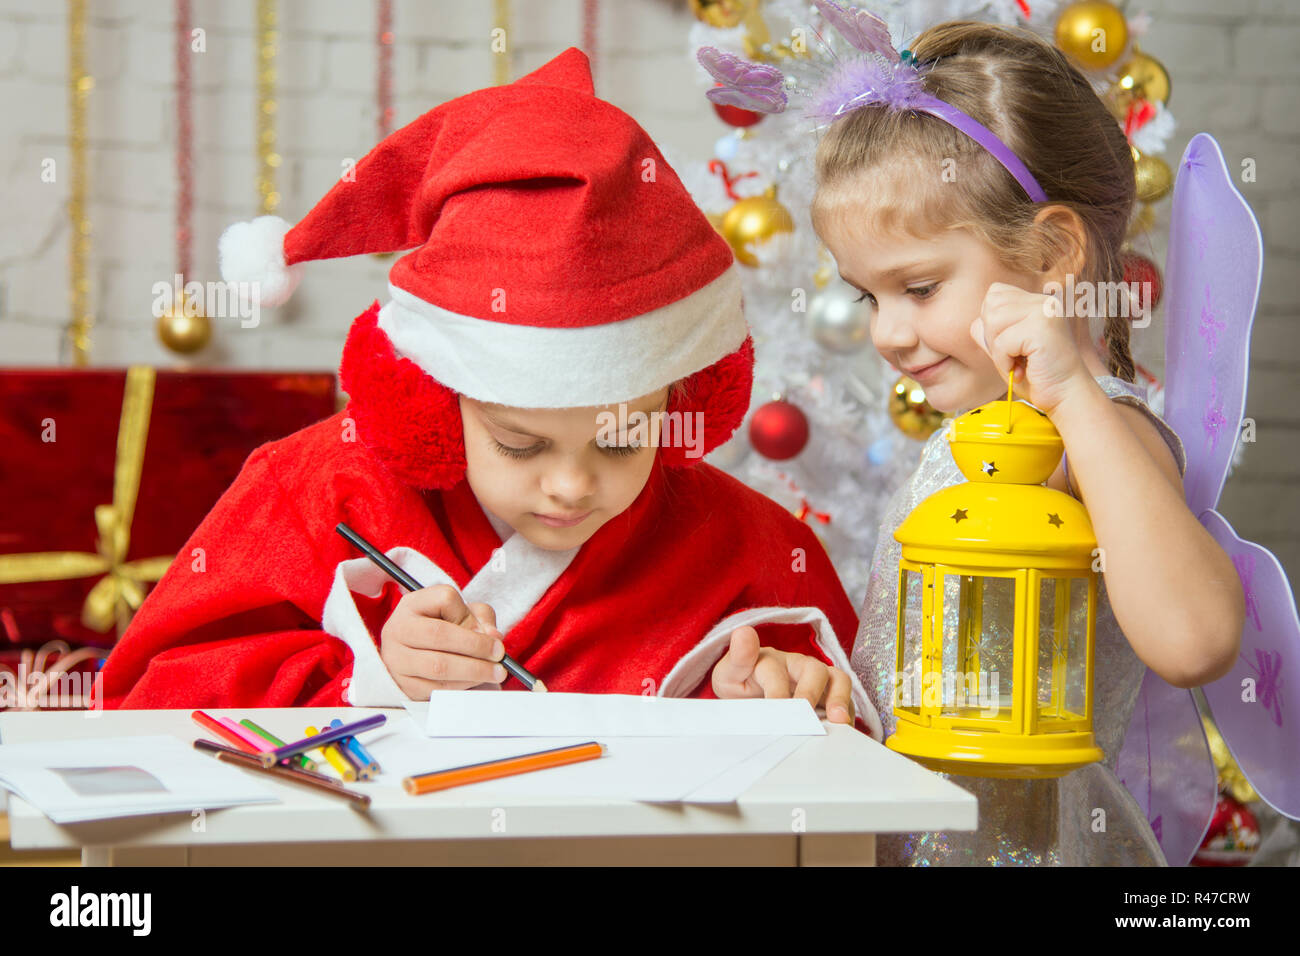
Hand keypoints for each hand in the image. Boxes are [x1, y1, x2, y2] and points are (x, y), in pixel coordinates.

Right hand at [379, 584, 505, 699]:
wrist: (413, 654)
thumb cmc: (441, 629)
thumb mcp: (461, 614)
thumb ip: (480, 618)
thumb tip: (493, 636)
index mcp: (412, 604)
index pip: (445, 599)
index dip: (471, 617)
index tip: (492, 634)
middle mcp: (398, 629)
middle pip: (439, 635)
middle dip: (476, 647)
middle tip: (499, 655)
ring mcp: (396, 659)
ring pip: (438, 666)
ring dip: (473, 671)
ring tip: (495, 672)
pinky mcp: (402, 685)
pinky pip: (436, 689)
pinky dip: (461, 687)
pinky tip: (475, 682)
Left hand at [711, 626, 854, 724]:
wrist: (749, 693)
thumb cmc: (741, 683)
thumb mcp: (728, 674)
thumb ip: (737, 658)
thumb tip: (743, 632)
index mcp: (770, 660)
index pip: (775, 670)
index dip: (776, 690)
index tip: (775, 710)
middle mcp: (797, 666)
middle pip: (813, 669)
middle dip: (811, 693)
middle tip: (805, 718)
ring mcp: (817, 679)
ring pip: (837, 679)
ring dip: (839, 699)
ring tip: (838, 720)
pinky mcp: (830, 695)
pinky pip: (845, 699)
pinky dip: (847, 713)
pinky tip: (842, 728)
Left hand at [970, 281, 1092, 415]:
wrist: (1067, 397)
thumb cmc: (1037, 378)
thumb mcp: (1006, 352)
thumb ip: (989, 335)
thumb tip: (975, 322)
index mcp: (1037, 303)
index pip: (995, 293)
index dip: (991, 323)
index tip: (1010, 346)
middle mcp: (1043, 302)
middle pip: (991, 305)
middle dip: (992, 336)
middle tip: (1014, 356)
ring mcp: (1045, 311)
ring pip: (993, 320)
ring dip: (998, 349)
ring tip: (1017, 362)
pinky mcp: (1042, 327)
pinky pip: (1001, 342)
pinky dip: (1004, 362)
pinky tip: (1021, 371)